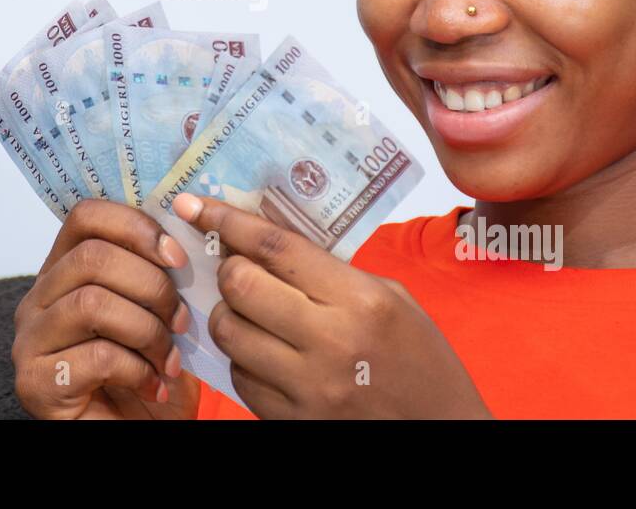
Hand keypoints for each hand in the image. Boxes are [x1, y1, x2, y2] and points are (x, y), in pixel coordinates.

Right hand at [12, 198, 201, 418]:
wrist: (136, 435)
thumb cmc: (148, 372)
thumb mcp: (156, 311)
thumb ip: (157, 268)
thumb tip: (190, 222)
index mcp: (63, 271)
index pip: (86, 216)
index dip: (136, 226)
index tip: (177, 256)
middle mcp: (37, 300)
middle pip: (92, 256)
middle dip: (153, 285)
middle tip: (182, 319)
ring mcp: (30, 342)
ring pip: (92, 302)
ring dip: (148, 330)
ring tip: (170, 358)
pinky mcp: (36, 384)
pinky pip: (98, 356)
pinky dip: (140, 370)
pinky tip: (154, 386)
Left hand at [172, 192, 491, 418]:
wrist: (440, 430)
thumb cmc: (421, 359)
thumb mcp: (392, 297)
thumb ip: (331, 270)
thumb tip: (266, 240)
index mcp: (360, 300)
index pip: (275, 248)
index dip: (226, 219)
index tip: (194, 204)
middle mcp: (330, 341)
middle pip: (240, 285)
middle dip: (228, 268)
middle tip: (237, 266)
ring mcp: (307, 387)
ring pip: (229, 332)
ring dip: (227, 313)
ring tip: (247, 309)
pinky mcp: (291, 420)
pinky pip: (238, 378)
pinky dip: (241, 357)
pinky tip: (262, 351)